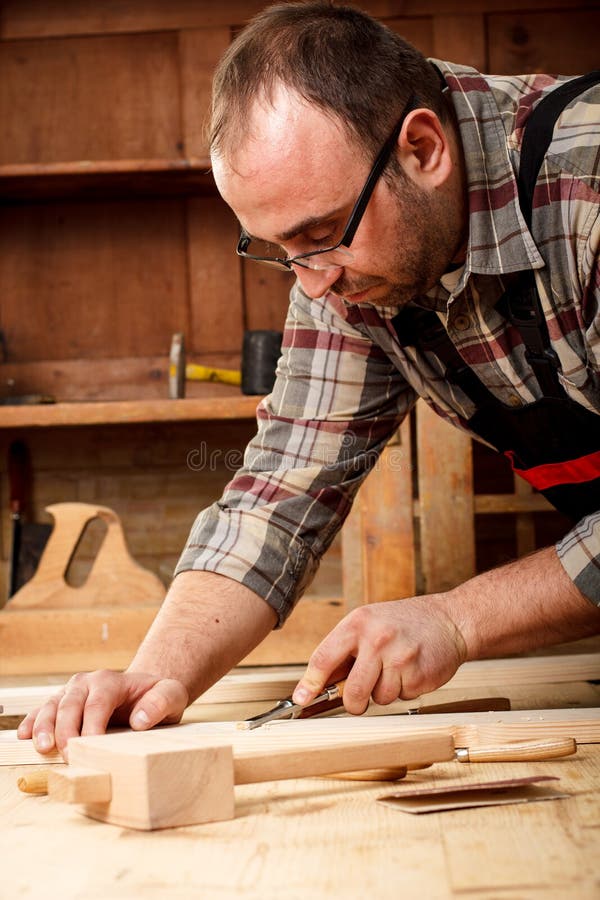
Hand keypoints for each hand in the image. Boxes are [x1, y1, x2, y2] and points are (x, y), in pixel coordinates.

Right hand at [16, 670, 188, 759]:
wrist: (145, 692)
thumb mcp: (172, 695)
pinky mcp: (62, 704)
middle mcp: (87, 683)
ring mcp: (72, 692)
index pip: (98, 701)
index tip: (92, 745)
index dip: (92, 723)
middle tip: (67, 754)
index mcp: (112, 680)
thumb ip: (161, 703)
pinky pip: (42, 710)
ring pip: (52, 705)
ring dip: (44, 726)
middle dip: (66, 729)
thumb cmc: (157, 697)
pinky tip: (25, 736)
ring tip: (43, 747)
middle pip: (71, 703)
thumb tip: (140, 720)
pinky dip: (32, 722)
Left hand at [292, 596, 466, 713]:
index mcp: (357, 623)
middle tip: (358, 699)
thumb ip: (345, 650)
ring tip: (395, 670)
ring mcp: (399, 657)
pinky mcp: (419, 675)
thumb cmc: (403, 623)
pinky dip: (403, 690)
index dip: (310, 683)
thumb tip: (317, 684)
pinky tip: (410, 671)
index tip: (301, 700)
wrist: (449, 620)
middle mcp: (376, 638)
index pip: (324, 658)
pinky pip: (400, 697)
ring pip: (378, 698)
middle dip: (353, 703)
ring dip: (384, 692)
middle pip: (352, 692)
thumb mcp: (369, 623)